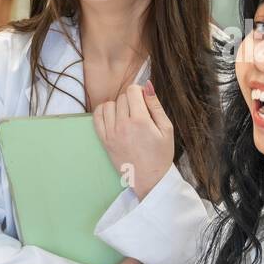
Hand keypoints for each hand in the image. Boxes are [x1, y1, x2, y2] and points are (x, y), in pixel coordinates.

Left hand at [94, 80, 174, 199]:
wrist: (149, 179)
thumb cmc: (161, 155)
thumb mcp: (166, 129)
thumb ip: (156, 106)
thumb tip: (148, 85)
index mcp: (140, 121)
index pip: (132, 91)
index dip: (139, 91)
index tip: (144, 99)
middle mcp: (122, 125)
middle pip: (121, 97)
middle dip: (131, 100)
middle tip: (139, 111)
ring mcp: (111, 133)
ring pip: (108, 105)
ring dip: (117, 106)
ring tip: (127, 115)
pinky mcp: (104, 140)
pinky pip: (97, 117)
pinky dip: (103, 112)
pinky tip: (113, 117)